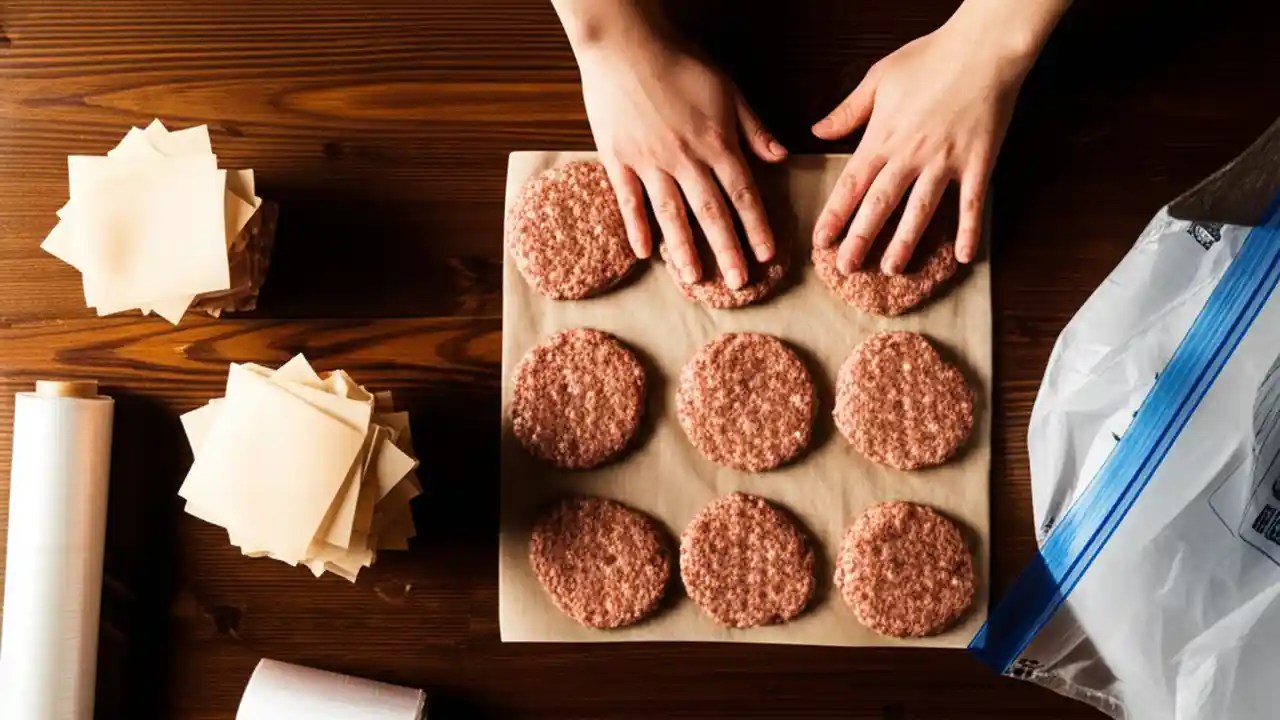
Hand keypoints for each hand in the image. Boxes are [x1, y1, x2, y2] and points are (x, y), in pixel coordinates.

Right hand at [574, 33, 786, 288]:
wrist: (625, 44)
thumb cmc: (679, 61)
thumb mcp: (728, 89)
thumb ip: (753, 128)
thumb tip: (781, 157)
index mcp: (716, 142)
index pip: (743, 195)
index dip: (757, 228)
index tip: (767, 256)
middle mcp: (685, 159)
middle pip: (711, 213)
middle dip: (727, 251)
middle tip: (737, 284)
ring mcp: (649, 162)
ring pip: (671, 215)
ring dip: (684, 250)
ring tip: (693, 279)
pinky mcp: (618, 159)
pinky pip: (629, 201)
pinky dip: (636, 227)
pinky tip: (644, 253)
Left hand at [812, 7, 1046, 274]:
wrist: (983, 48)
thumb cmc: (930, 58)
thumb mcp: (878, 78)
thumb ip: (847, 111)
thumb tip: (817, 132)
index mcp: (882, 137)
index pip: (851, 185)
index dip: (835, 216)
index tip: (821, 242)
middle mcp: (910, 155)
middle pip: (879, 205)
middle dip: (860, 239)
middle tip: (847, 268)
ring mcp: (945, 161)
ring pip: (920, 210)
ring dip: (905, 242)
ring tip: (891, 268)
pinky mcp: (978, 162)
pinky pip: (972, 203)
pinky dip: (968, 230)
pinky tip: (962, 257)